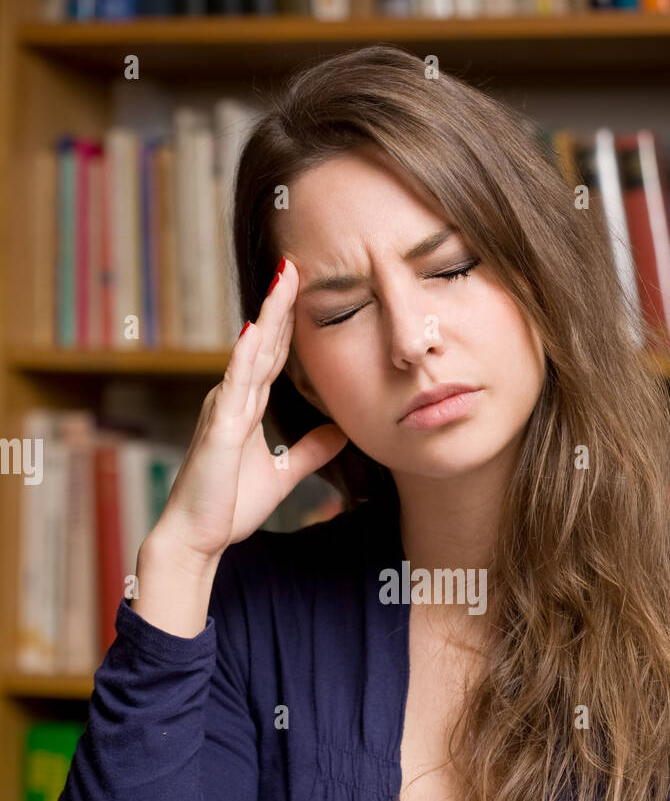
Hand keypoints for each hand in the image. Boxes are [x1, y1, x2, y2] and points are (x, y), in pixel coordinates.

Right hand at [154, 257, 346, 561]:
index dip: (287, 321)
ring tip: (282, 279)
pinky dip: (247, 359)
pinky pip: (235, 387)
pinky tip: (257, 332)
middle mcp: (232, 399)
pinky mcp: (220, 430)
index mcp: (246, 405)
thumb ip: (311, 450)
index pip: (273, 354)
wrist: (197, 538)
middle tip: (294, 262)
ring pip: (250, 354)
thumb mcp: (283, 474)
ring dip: (267, 316)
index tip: (303, 285)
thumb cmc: (229, 506)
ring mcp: (223, 410)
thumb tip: (342, 432)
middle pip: (262, 342)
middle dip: (279, 303)